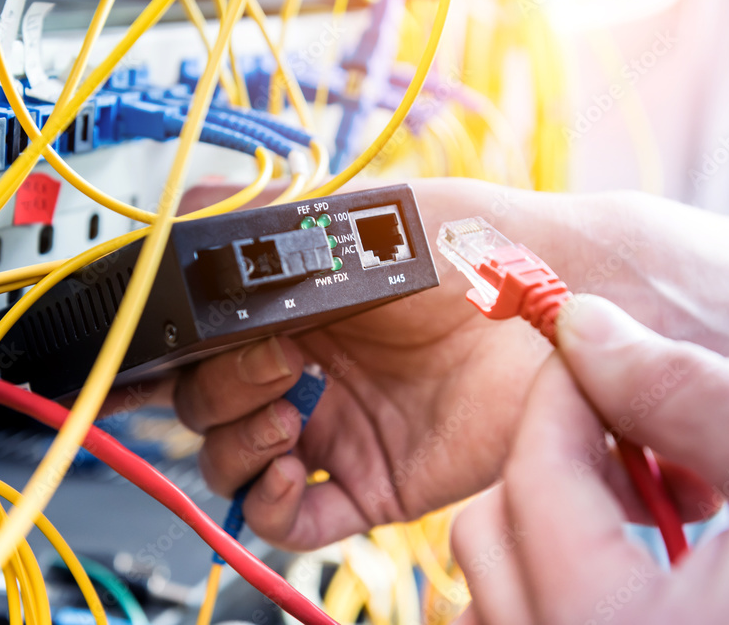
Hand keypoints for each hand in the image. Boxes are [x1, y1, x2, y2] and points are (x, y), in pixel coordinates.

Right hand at [161, 178, 574, 550]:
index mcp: (292, 309)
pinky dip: (268, 507)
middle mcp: (308, 371)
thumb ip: (277, 223)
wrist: (558, 303)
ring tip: (288, 414)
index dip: (174, 354)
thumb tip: (193, 208)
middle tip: (278, 359)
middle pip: (208, 407)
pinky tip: (288, 470)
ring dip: (234, 447)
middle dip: (220, 390)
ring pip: (236, 465)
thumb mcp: (368, 216)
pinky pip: (293, 520)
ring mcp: (337, 430)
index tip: (169, 350)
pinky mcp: (372, 483)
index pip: (202, 344)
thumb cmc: (472, 248)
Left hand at [452, 295, 728, 624]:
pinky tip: (654, 556)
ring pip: (504, 588)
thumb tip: (583, 325)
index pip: (531, 469)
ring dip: (556, 520)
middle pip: (495, 531)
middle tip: (633, 427)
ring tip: (651, 493)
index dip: (564, 389)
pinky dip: (569, 580)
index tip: (599, 350)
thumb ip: (679, 387)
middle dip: (556, 458)